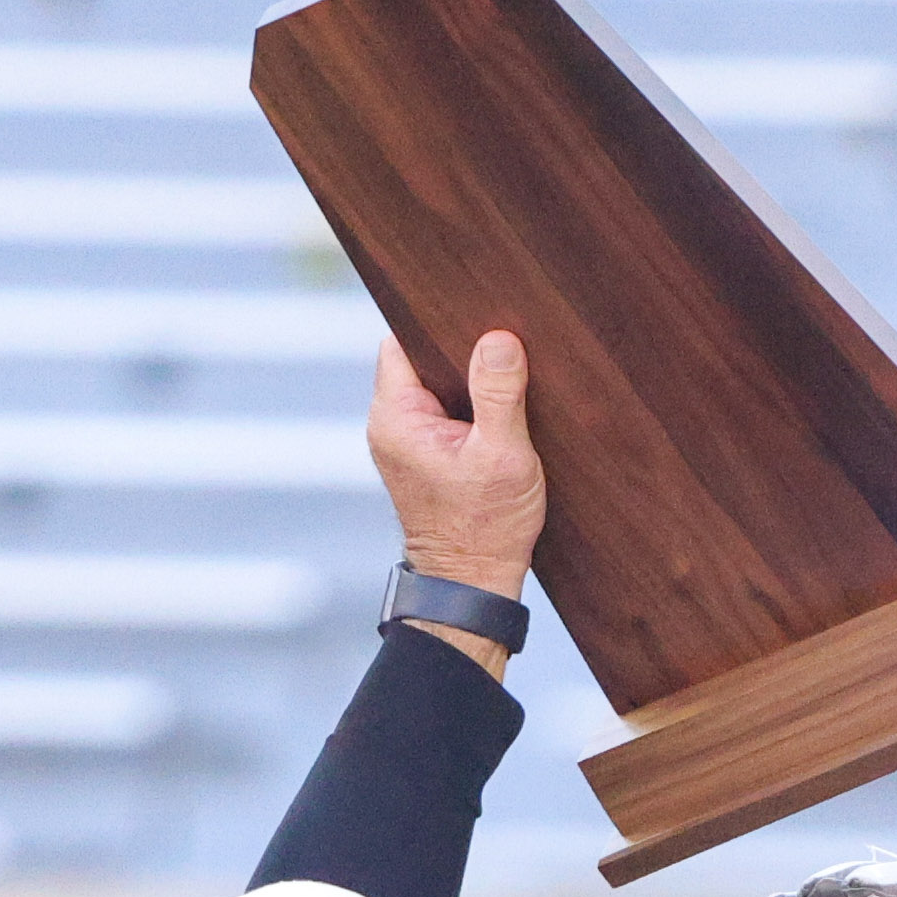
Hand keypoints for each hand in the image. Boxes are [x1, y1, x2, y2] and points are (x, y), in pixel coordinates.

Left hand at [366, 331, 543, 607]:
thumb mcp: (503, 456)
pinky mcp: (424, 453)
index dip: (438, 320)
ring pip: (435, 382)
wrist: (474, 583)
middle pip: (420, 356)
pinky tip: (500, 406)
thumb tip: (498, 339)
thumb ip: (499, 394)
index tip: (478, 313)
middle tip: (503, 342)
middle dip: (459, 348)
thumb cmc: (486, 528)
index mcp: (395, 417)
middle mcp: (390, 424)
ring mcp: (405, 439)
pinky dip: (469, 403)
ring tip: (506, 375)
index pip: (403, 338)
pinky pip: (444, 408)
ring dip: (468, 377)